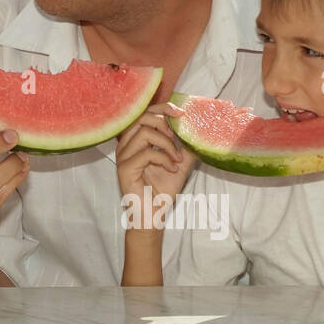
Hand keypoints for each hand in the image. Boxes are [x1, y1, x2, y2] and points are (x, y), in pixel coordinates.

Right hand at [115, 101, 192, 225]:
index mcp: (136, 140)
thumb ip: (186, 147)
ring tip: (177, 159)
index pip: (146, 113)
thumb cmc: (162, 191)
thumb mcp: (180, 164)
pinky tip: (172, 168)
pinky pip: (147, 153)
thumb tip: (199, 131)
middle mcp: (126, 145)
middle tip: (177, 136)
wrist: (153, 215)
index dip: (163, 108)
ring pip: (145, 132)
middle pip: (142, 117)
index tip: (181, 113)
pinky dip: (164, 159)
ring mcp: (123, 156)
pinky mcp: (124, 168)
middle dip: (164, 122)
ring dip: (167, 144)